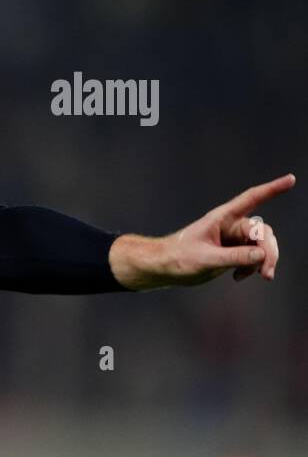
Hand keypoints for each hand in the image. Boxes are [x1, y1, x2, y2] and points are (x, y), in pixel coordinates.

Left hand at [110, 173, 293, 289]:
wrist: (164, 268)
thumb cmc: (178, 258)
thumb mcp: (206, 259)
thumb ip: (234, 257)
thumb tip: (262, 255)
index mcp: (222, 217)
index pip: (251, 199)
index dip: (272, 189)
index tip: (291, 179)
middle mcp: (231, 225)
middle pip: (262, 232)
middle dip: (269, 251)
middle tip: (268, 273)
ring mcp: (233, 238)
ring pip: (262, 245)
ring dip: (264, 261)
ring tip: (261, 277)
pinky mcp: (233, 251)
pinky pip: (253, 257)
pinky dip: (252, 267)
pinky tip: (238, 277)